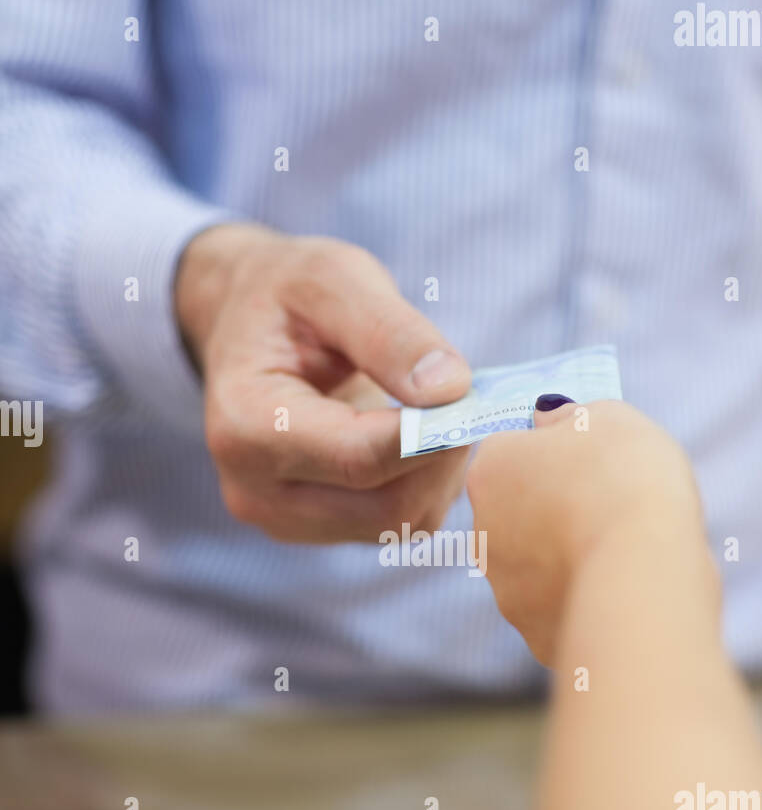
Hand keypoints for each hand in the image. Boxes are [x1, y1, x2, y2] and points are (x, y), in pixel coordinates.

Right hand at [175, 223, 471, 541]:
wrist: (243, 324)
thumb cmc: (286, 295)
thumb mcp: (332, 280)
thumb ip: (389, 331)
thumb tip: (451, 388)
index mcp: (245, 425)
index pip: (359, 458)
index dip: (430, 433)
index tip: (471, 394)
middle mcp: (256, 491)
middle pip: (386, 507)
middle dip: (442, 455)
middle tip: (467, 398)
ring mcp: (285, 520)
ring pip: (399, 524)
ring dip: (439, 472)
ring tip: (436, 409)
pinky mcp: (317, 529)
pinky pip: (396, 525)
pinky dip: (426, 484)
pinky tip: (419, 436)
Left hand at [466, 395, 707, 663]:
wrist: (640, 574)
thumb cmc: (624, 482)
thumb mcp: (606, 418)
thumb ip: (569, 418)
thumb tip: (547, 421)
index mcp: (490, 470)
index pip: (512, 453)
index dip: (557, 455)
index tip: (594, 462)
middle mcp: (483, 531)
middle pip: (521, 511)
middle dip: (557, 509)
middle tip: (612, 507)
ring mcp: (505, 588)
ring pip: (540, 564)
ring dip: (571, 556)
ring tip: (624, 552)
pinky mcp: (534, 632)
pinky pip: (563, 607)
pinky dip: (587, 599)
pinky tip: (623, 591)